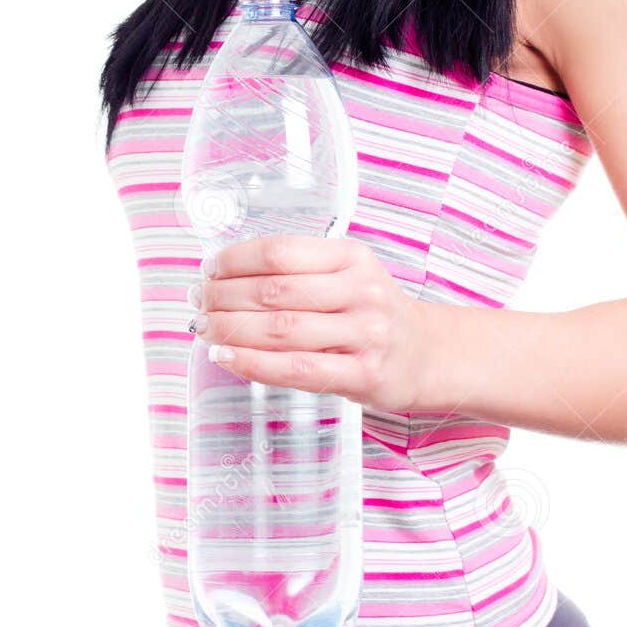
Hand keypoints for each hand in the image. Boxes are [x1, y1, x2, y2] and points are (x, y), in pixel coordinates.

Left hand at [190, 234, 439, 411]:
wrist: (428, 354)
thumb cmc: (372, 315)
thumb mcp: (347, 276)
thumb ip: (297, 273)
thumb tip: (222, 278)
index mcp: (352, 257)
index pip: (280, 252)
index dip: (234, 261)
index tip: (209, 270)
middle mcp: (362, 290)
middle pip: (274, 291)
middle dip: (224, 297)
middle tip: (199, 303)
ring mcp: (365, 334)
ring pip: (280, 330)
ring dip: (230, 330)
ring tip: (204, 329)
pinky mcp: (363, 375)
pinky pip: (295, 369)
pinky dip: (252, 363)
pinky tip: (225, 356)